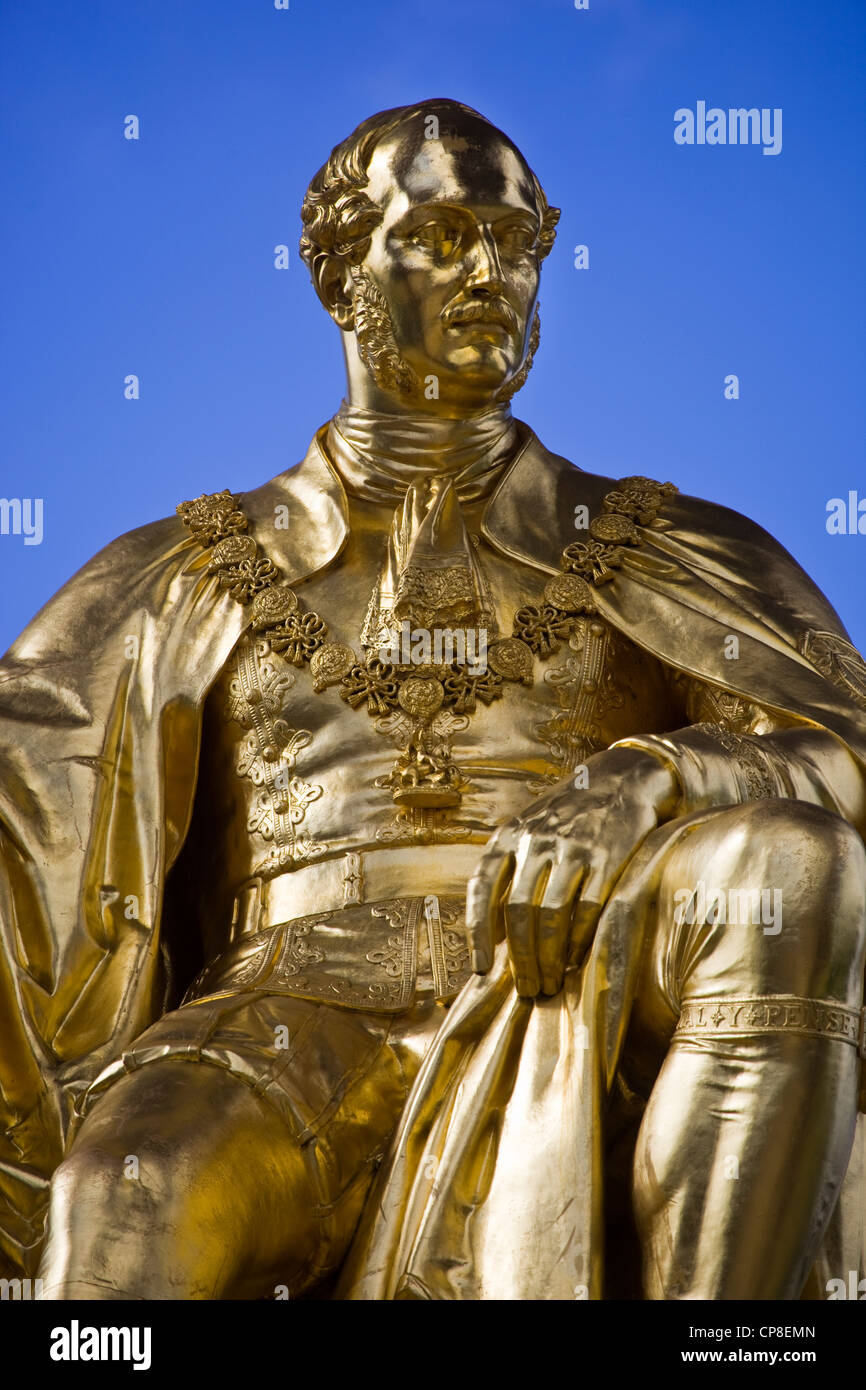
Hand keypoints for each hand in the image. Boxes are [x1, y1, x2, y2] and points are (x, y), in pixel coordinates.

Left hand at [466, 747, 678, 997]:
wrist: (619, 779)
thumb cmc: (566, 817)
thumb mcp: (527, 832)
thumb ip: (508, 874)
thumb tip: (491, 936)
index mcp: (508, 836)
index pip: (482, 889)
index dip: (478, 934)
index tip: (481, 969)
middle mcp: (536, 840)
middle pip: (519, 912)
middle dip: (521, 958)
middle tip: (528, 988)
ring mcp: (573, 847)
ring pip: (552, 915)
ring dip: (549, 957)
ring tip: (551, 982)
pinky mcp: (608, 856)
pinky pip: (589, 908)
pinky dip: (581, 940)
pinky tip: (578, 960)